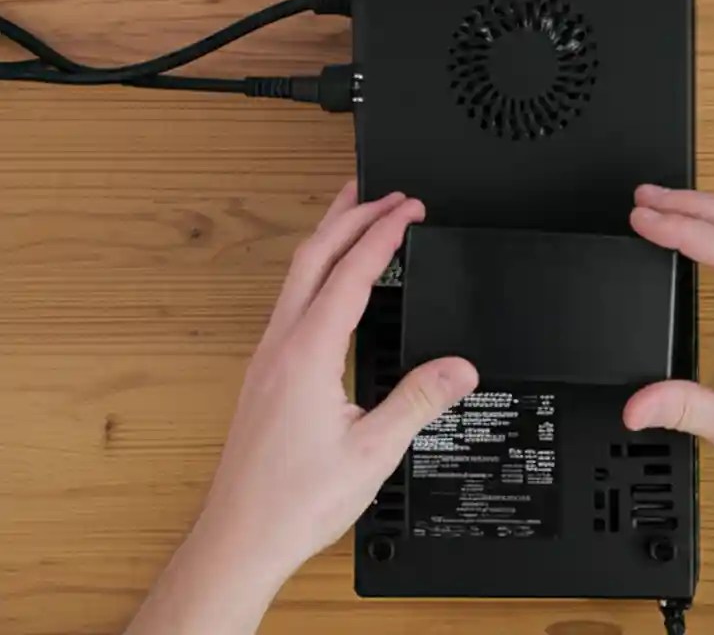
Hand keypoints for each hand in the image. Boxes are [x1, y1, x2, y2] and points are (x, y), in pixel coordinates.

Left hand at [203, 181, 477, 573]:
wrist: (241, 536)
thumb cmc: (295, 501)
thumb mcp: (374, 450)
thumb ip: (419, 401)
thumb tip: (460, 367)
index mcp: (308, 354)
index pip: (351, 273)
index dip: (382, 233)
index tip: (409, 207)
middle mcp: (280, 347)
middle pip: (311, 257)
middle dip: (349, 215)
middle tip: (381, 189)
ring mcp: (266, 359)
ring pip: (295, 276)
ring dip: (328, 239)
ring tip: (355, 217)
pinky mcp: (263, 375)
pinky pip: (290, 303)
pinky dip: (316, 273)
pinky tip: (332, 285)